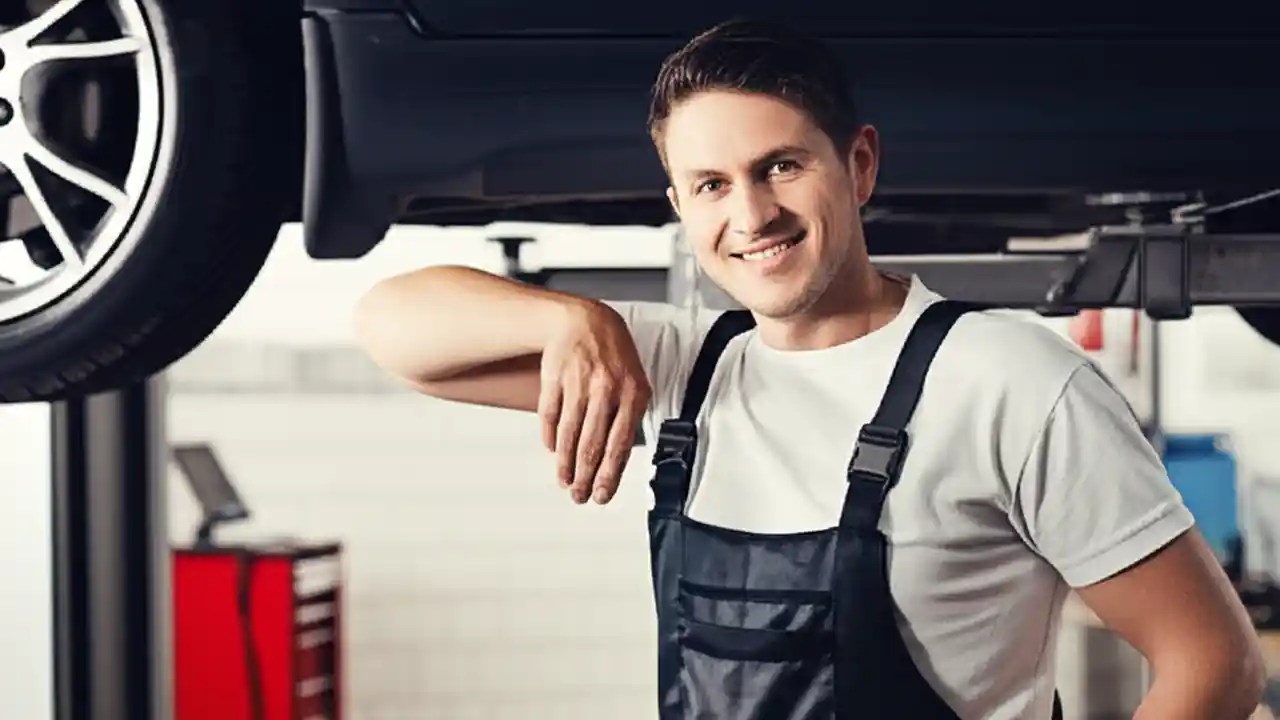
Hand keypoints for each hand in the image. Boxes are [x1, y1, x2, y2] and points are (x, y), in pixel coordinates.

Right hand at [538, 301, 650, 504]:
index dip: (608, 474)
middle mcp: (606, 389)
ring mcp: (579, 382)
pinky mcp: (555, 377)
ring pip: (570, 434)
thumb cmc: (613, 356)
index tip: (601, 495)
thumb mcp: (635, 382)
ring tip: (565, 481)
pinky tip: (553, 451)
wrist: (584, 320)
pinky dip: (551, 437)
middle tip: (579, 496)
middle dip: (585, 476)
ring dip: (566, 463)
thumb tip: (616, 459)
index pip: (619, 444)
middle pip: (592, 444)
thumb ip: (628, 418)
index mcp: (633, 393)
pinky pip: (551, 414)